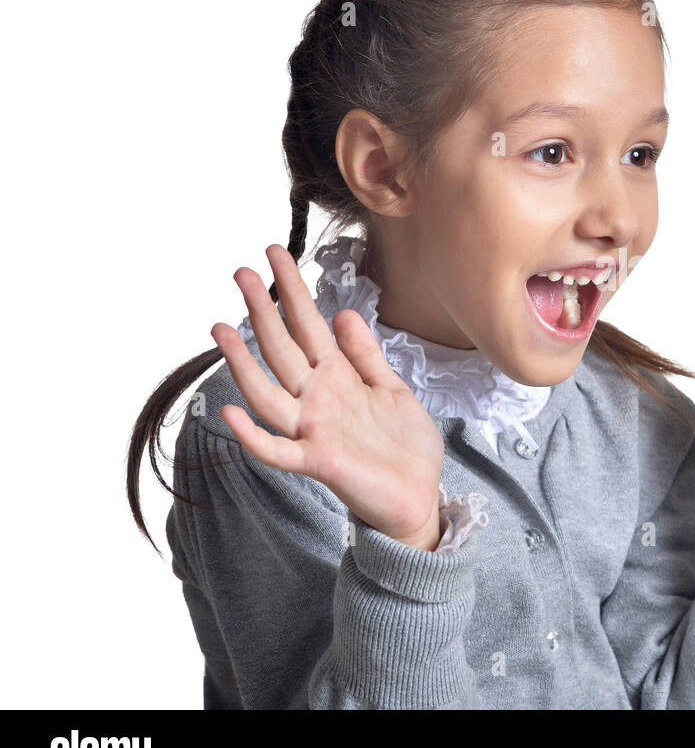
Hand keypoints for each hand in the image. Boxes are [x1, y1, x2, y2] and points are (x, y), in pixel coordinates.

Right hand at [209, 244, 445, 550]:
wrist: (420, 495)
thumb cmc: (405, 446)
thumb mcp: (391, 389)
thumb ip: (365, 356)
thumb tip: (343, 313)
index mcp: (338, 378)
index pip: (308, 326)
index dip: (293, 290)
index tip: (275, 252)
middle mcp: (318, 399)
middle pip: (283, 349)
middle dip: (264, 311)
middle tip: (242, 271)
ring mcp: (314, 430)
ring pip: (268, 394)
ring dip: (243, 364)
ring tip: (220, 328)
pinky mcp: (320, 462)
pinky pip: (278, 451)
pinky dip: (253, 436)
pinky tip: (229, 412)